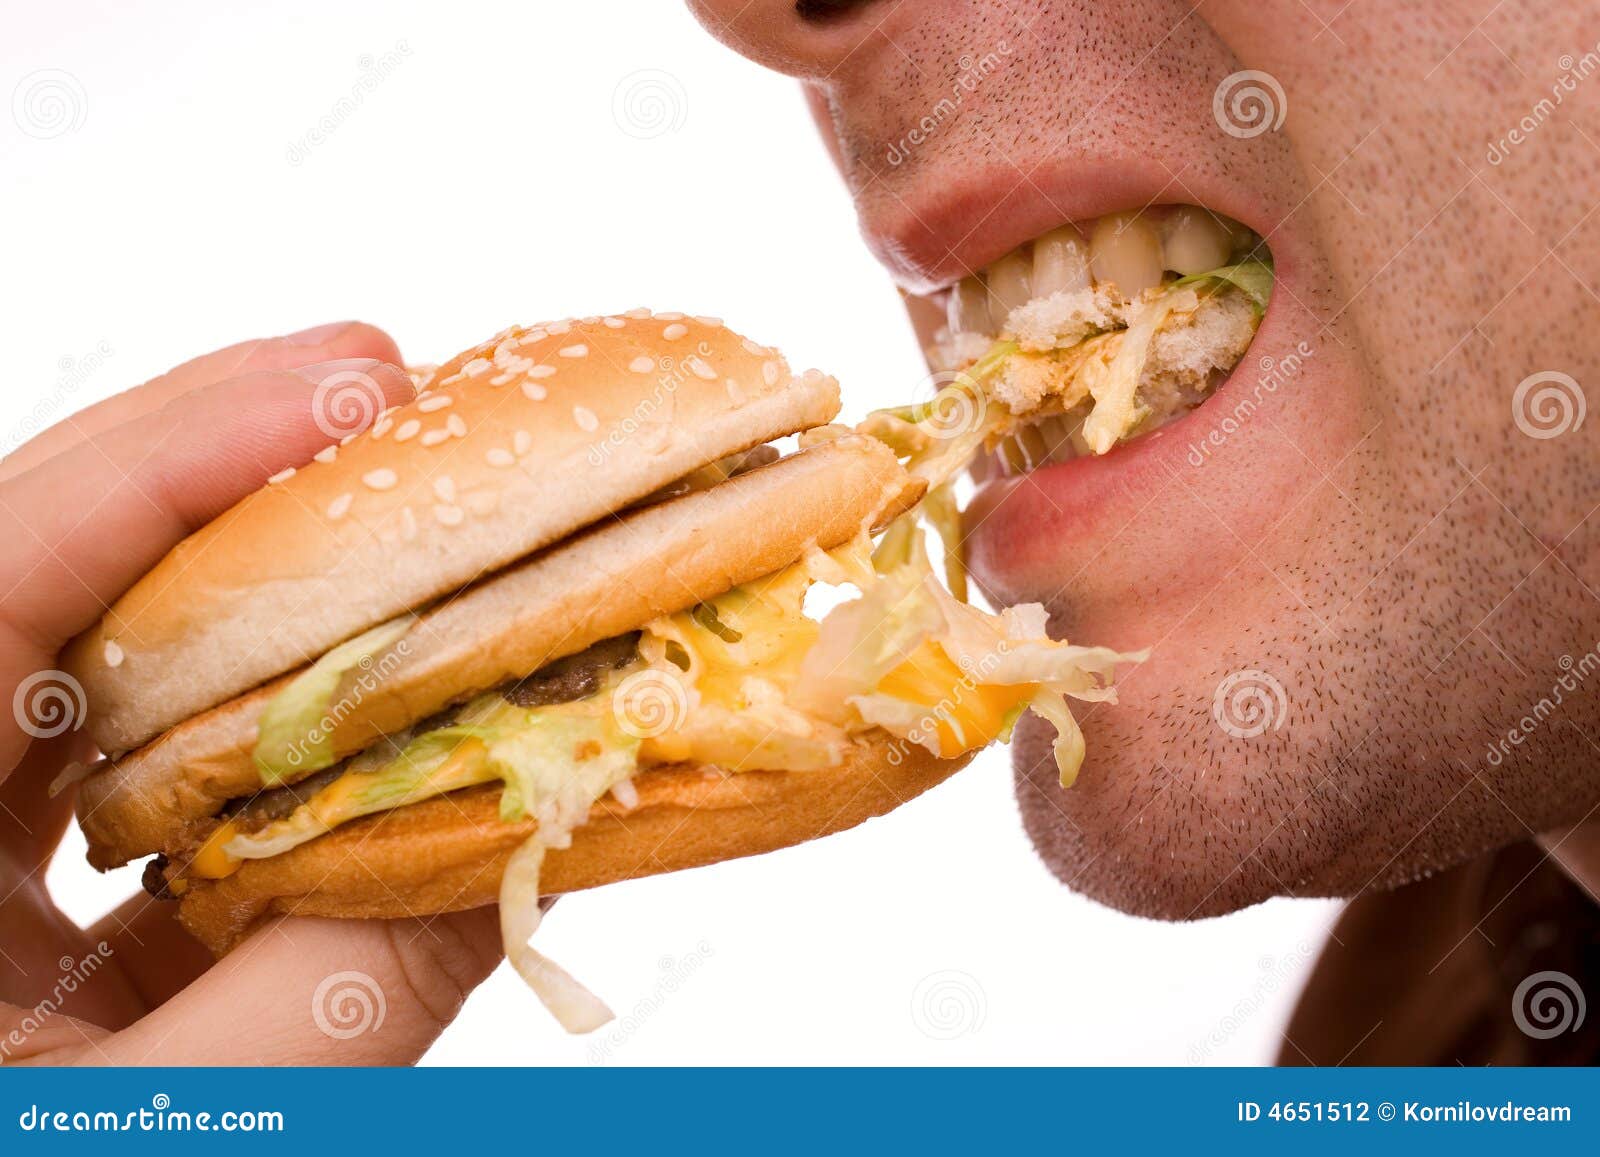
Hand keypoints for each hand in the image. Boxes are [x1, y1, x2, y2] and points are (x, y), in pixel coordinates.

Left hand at [0, 323, 502, 1064]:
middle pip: (20, 584)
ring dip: (234, 584)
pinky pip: (101, 757)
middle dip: (206, 478)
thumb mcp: (170, 1133)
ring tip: (381, 498)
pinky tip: (343, 678)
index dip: (156, 458)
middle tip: (382, 391)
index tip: (347, 380)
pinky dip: (234, 709)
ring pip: (65, 660)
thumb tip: (520, 824)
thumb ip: (342, 996)